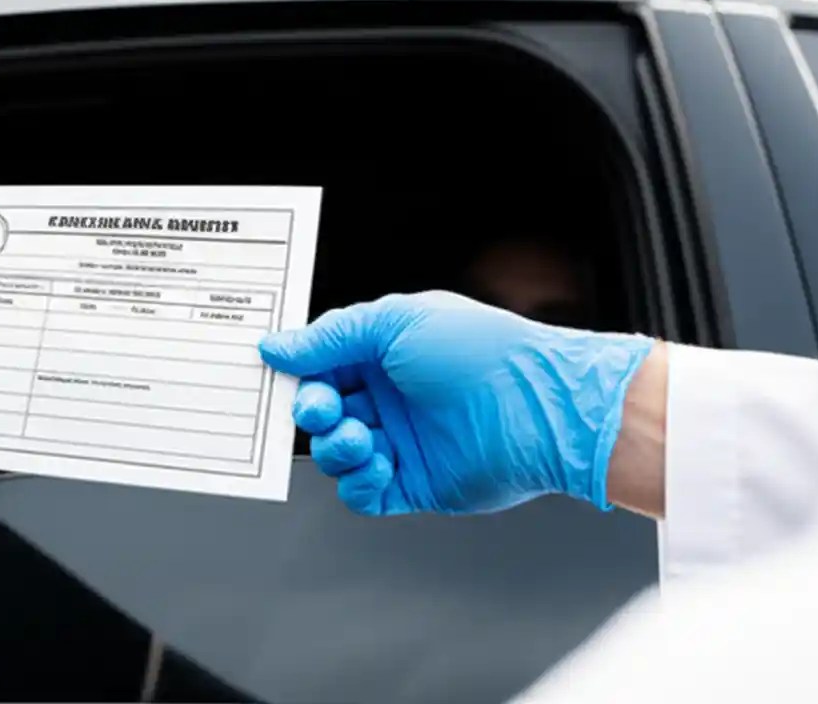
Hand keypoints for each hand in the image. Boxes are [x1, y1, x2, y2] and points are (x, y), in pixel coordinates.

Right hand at [258, 291, 655, 515]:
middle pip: (323, 412)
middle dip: (315, 412)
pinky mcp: (415, 484)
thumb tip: (276, 346)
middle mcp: (392, 397)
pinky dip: (359, 483)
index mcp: (385, 353)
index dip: (300, 374)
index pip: (322, 365)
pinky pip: (364, 493)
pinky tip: (380, 464)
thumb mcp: (396, 323)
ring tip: (362, 438)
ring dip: (336, 448)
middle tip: (324, 410)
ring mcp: (402, 442)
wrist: (540, 409)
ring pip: (337, 455)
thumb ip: (330, 336)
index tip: (281, 377)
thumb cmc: (480, 353)